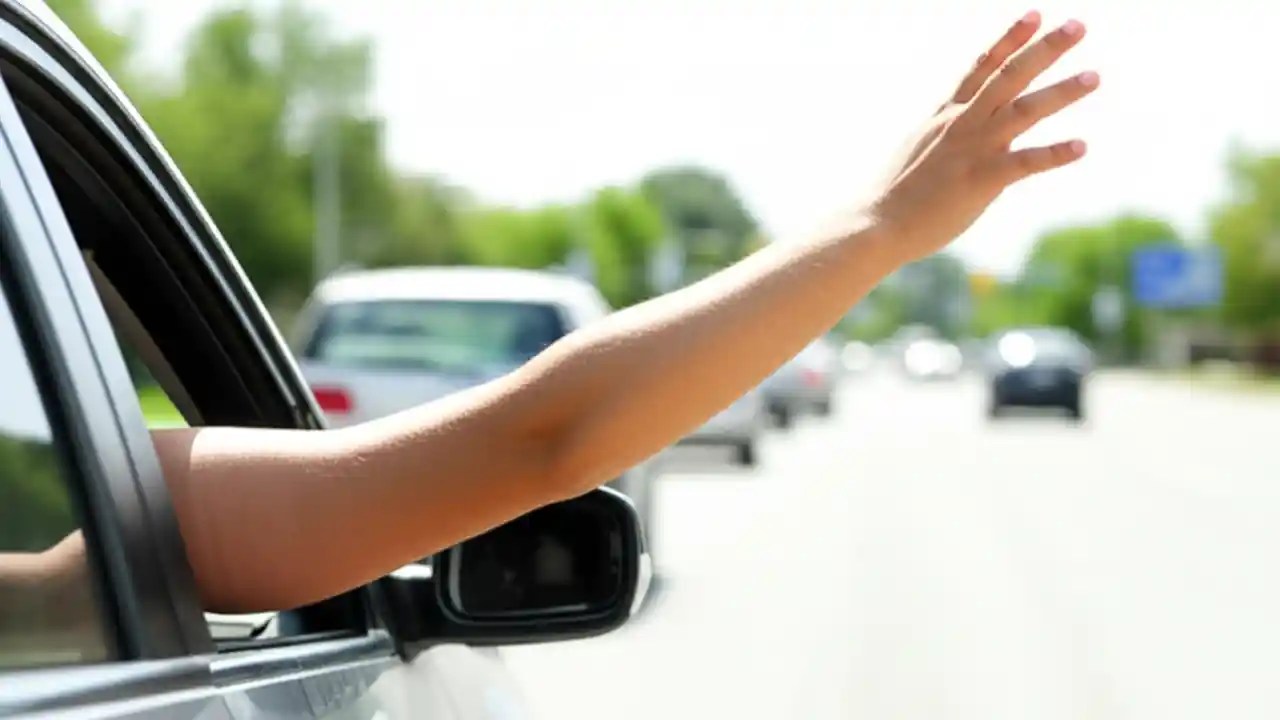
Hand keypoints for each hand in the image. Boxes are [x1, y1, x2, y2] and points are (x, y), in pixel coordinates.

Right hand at [870, 11, 1098, 261]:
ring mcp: (973, 149)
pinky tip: (1082, 146)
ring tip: (1094, 76)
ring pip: (1023, 111)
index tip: (1036, 15)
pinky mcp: (981, 180)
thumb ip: (942, 136)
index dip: (1011, 39)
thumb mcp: (919, 150)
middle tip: (1078, 26)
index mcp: (947, 116)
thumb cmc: (895, 195)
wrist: (877, 224)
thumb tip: (950, 132)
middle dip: (1045, 49)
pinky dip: (1054, 154)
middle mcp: (962, 124)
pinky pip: (1025, 163)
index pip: (983, 67)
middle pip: (1009, 76)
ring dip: (1061, 92)